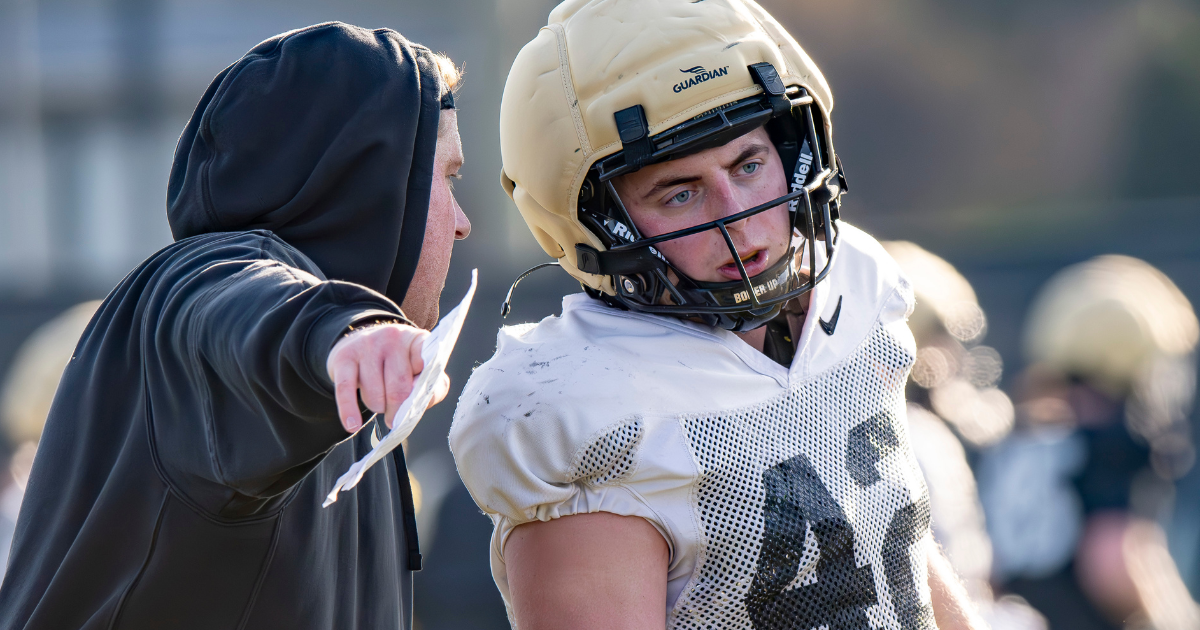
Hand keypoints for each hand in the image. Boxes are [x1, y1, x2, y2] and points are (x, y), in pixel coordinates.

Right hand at [326, 323, 451, 432]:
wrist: (359, 342)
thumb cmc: (396, 364)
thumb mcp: (420, 370)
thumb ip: (433, 387)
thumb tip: (420, 402)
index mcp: (418, 340)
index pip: (428, 363)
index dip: (423, 387)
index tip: (418, 399)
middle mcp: (393, 337)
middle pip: (399, 388)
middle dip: (397, 410)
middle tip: (395, 416)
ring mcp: (367, 345)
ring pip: (374, 393)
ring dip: (377, 407)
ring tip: (379, 400)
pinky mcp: (344, 356)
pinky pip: (346, 390)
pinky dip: (349, 411)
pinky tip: (352, 425)